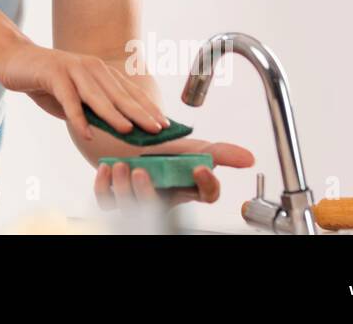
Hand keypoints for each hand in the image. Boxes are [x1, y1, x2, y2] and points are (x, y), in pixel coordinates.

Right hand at [0, 39, 168, 137]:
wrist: (14, 58)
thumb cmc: (47, 81)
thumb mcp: (74, 98)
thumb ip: (92, 111)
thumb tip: (114, 131)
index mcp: (100, 71)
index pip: (129, 92)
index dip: (148, 107)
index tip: (165, 124)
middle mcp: (90, 67)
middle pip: (119, 94)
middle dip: (140, 112)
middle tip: (157, 129)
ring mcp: (72, 69)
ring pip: (97, 95)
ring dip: (113, 114)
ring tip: (128, 130)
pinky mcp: (53, 74)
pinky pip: (68, 99)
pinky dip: (77, 117)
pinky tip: (86, 134)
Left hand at [93, 139, 254, 209]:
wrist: (138, 143)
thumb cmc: (169, 151)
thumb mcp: (194, 148)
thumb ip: (220, 153)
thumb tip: (249, 157)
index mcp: (188, 188)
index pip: (206, 195)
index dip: (207, 184)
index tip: (200, 168)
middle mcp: (165, 198)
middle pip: (158, 208)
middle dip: (147, 193)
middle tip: (142, 171)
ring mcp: (139, 199)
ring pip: (130, 208)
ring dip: (124, 189)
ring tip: (120, 166)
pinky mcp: (116, 195)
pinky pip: (107, 201)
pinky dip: (103, 186)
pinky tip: (104, 168)